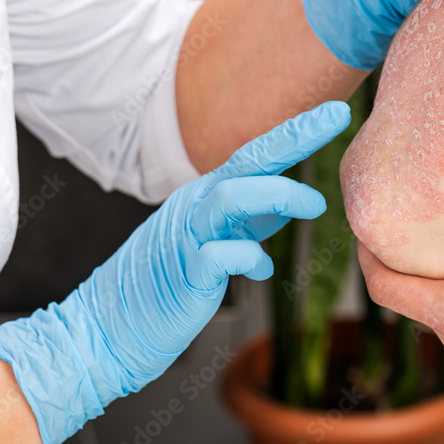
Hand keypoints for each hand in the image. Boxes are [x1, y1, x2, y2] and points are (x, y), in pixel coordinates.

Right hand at [0, 102, 351, 443]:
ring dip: (279, 196)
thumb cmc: (165, 284)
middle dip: (294, 137)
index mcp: (205, 196)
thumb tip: (288, 204)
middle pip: (247, 160)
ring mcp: (186, 238)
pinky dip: (249, 257)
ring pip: (231, 197)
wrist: (107, 329)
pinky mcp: (184, 275)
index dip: (295, 133)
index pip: (255, 156)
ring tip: (314, 206)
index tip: (335, 114)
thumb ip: (249, 220)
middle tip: (336, 118)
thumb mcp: (214, 241)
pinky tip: (262, 270)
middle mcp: (195, 207)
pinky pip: (219, 255)